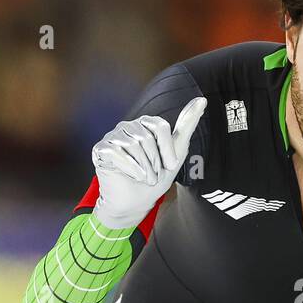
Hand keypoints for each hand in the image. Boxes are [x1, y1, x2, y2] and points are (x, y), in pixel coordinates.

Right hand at [90, 96, 206, 228]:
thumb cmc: (157, 177)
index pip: (159, 126)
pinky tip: (132, 176)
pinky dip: (130, 169)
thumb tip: (202, 100)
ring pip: (133, 145)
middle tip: (153, 175)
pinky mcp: (101, 149)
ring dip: (144, 168)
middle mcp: (127, 127)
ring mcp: (112, 137)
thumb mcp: (177, 151)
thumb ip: (187, 124)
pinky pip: (117, 153)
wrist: (138, 202)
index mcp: (145, 124)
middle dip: (155, 162)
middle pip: (146, 137)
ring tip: (145, 178)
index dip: (167, 150)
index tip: (169, 165)